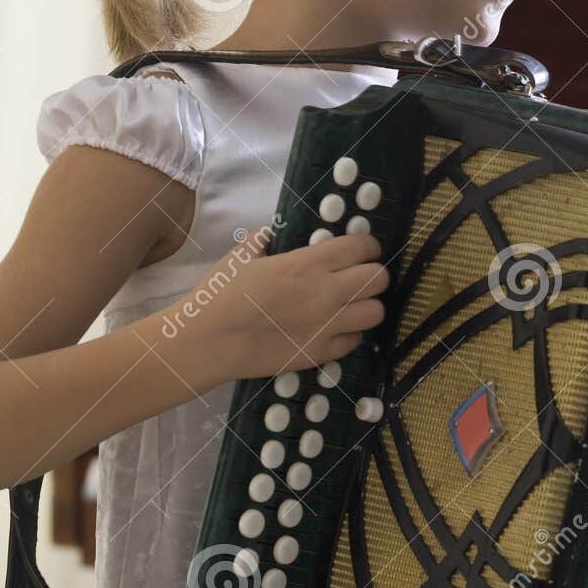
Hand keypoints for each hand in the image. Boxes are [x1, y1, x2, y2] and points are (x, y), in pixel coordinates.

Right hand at [176, 226, 390, 384]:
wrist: (208, 341)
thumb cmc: (220, 294)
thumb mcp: (240, 256)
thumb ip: (263, 241)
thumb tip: (271, 233)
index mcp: (307, 263)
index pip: (361, 247)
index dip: (369, 246)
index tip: (364, 250)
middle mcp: (325, 293)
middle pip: (379, 278)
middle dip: (375, 274)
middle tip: (362, 277)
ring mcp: (326, 325)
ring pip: (376, 312)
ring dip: (368, 305)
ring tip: (353, 305)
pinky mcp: (320, 353)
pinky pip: (354, 341)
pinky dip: (350, 334)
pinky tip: (335, 330)